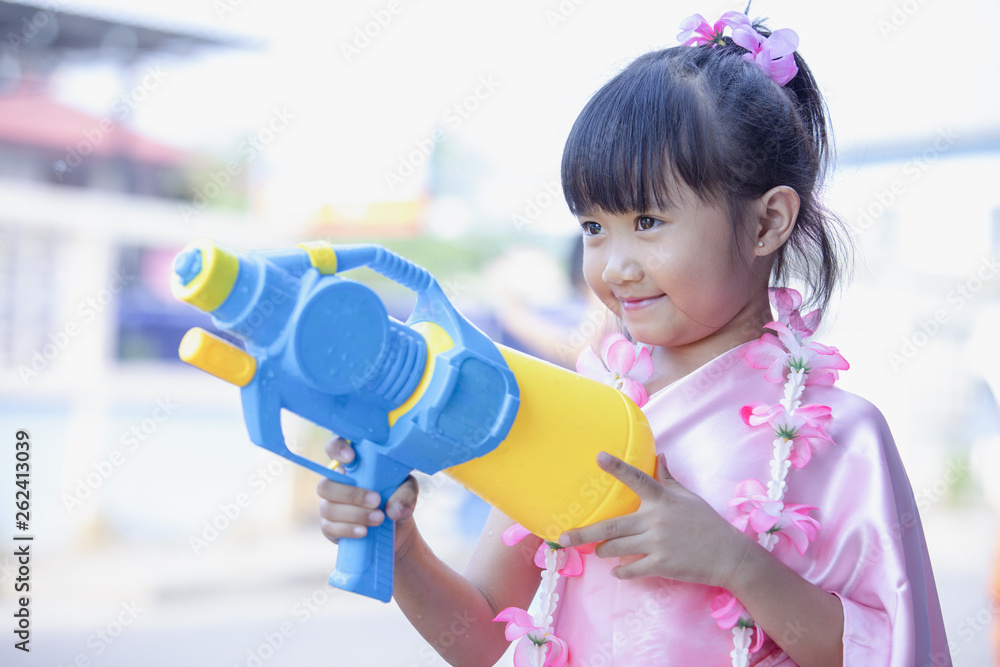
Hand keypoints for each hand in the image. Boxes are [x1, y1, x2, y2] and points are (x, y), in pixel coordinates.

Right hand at [316, 437, 419, 558]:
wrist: (396, 529)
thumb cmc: (397, 499)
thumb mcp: (408, 492)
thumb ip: (405, 494)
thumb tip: (392, 509)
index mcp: (352, 466)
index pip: (334, 448)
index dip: (337, 449)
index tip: (351, 457)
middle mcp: (336, 484)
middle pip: (326, 485)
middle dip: (352, 494)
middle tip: (377, 500)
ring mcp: (329, 506)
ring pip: (328, 508)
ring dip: (355, 514)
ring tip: (379, 519)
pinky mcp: (329, 527)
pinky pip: (330, 528)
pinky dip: (348, 530)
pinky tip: (364, 532)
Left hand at [558, 452, 751, 587]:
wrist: (729, 555)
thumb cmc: (707, 523)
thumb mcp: (688, 497)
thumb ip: (668, 478)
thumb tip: (659, 455)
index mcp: (662, 499)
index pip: (636, 478)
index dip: (617, 467)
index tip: (598, 456)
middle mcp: (655, 520)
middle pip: (611, 525)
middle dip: (584, 533)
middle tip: (562, 538)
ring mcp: (657, 543)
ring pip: (616, 548)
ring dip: (603, 551)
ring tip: (599, 551)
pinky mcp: (661, 564)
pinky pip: (631, 569)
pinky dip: (621, 571)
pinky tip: (618, 570)